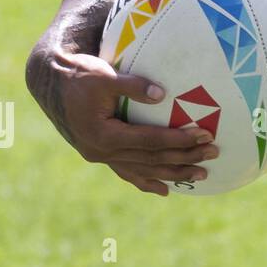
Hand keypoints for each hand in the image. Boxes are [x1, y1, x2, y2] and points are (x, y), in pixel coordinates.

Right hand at [25, 41, 218, 195]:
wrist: (52, 84)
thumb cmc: (79, 75)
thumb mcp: (104, 75)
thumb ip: (133, 85)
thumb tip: (162, 94)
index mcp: (104, 134)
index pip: (150, 141)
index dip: (179, 139)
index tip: (204, 134)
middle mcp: (101, 152)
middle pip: (151, 160)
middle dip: (184, 158)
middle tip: (214, 154)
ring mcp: (100, 157)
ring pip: (142, 171)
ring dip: (172, 174)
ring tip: (201, 176)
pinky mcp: (101, 155)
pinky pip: (127, 173)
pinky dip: (146, 182)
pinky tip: (164, 190)